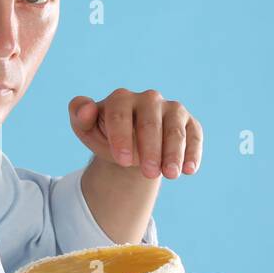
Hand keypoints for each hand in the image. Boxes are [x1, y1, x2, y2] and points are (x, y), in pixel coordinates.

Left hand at [69, 89, 202, 179]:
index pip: (120, 114)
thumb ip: (79, 115)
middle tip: (149, 174)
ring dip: (174, 153)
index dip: (121, 137)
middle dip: (150, 149)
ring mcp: (171, 109)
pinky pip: (194, 135)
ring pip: (174, 129)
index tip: (120, 161)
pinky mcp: (189, 123)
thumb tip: (85, 109)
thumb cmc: (106, 135)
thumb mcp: (86, 129)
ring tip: (171, 175)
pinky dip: (193, 152)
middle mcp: (149, 99)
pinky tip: (189, 170)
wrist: (130, 146)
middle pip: (150, 123)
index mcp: (121, 98)